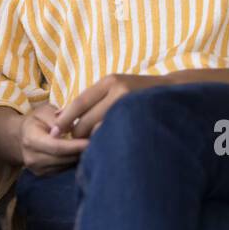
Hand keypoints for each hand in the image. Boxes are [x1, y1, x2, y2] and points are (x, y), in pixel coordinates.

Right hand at [19, 104, 88, 175]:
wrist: (20, 137)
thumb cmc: (36, 121)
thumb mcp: (44, 111)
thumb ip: (57, 118)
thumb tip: (71, 127)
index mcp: (31, 140)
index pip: (57, 147)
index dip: (75, 146)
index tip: (91, 141)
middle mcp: (32, 158)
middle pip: (62, 159)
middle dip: (81, 152)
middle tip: (99, 144)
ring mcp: (37, 169)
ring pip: (65, 166)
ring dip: (79, 158)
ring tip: (93, 148)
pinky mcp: (43, 175)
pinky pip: (63, 170)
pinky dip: (73, 162)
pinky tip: (82, 153)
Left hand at [51, 73, 169, 138]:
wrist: (174, 92)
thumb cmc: (139, 93)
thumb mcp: (118, 88)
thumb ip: (96, 100)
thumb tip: (64, 115)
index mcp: (109, 81)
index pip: (79, 102)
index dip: (65, 118)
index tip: (54, 131)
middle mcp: (118, 89)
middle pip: (86, 119)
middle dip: (76, 134)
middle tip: (72, 144)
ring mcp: (130, 104)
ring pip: (99, 129)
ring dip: (90, 140)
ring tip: (87, 148)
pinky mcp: (138, 117)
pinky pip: (113, 134)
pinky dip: (105, 142)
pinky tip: (104, 147)